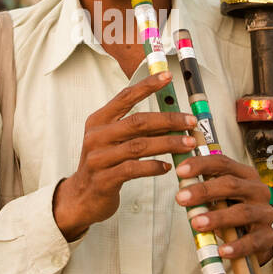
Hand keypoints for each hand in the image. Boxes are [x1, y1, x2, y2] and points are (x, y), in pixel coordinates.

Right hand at [53, 72, 197, 240]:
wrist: (81, 197)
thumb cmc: (103, 165)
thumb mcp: (112, 140)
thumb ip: (134, 129)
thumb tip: (171, 118)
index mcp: (99, 121)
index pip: (125, 97)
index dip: (147, 86)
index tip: (167, 76)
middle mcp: (97, 136)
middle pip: (137, 122)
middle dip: (168, 120)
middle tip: (191, 121)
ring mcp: (99, 158)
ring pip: (139, 146)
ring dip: (168, 143)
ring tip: (188, 144)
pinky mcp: (104, 179)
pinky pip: (133, 169)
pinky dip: (153, 167)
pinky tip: (167, 167)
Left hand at [175, 154, 272, 264]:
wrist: (255, 238)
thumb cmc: (232, 212)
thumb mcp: (219, 199)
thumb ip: (204, 193)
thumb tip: (182, 189)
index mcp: (245, 175)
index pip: (223, 163)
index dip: (201, 165)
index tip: (179, 171)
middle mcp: (258, 190)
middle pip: (232, 185)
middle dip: (204, 191)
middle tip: (181, 198)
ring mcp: (265, 213)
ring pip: (243, 213)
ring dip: (217, 218)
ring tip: (196, 223)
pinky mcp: (268, 236)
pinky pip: (252, 241)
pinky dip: (237, 246)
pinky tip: (222, 250)